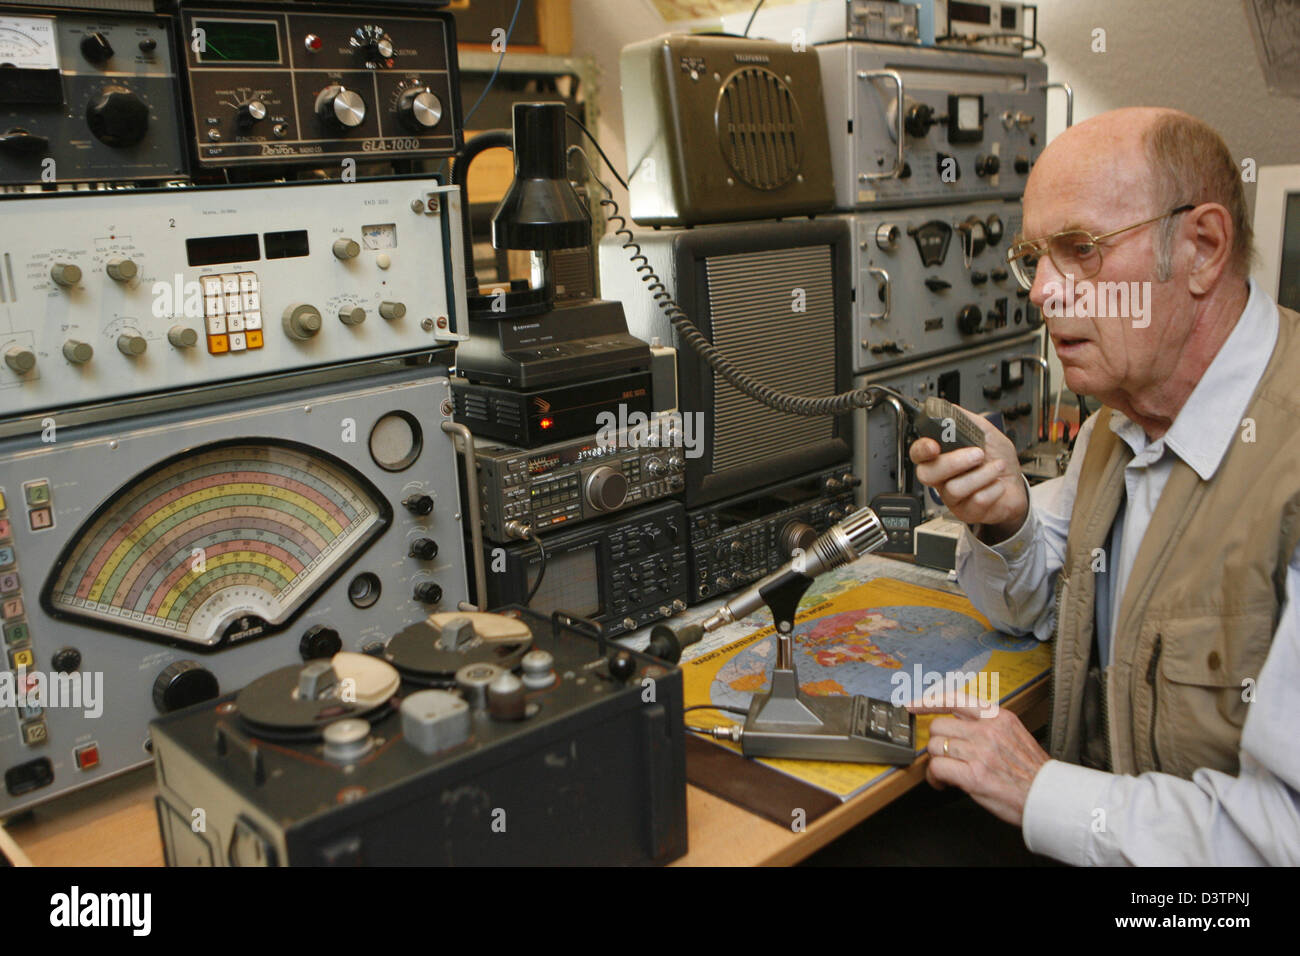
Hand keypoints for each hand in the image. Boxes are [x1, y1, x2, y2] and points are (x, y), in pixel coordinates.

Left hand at [908, 698, 1050, 826]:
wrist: (1049, 797)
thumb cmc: (1031, 771)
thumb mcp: (1013, 734)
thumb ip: (987, 724)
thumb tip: (957, 721)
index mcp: (998, 717)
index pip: (956, 700)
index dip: (929, 702)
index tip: (913, 707)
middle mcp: (988, 730)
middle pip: (939, 726)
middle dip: (938, 743)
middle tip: (946, 757)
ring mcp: (980, 752)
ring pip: (936, 747)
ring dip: (936, 762)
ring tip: (947, 774)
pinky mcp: (974, 775)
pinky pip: (937, 767)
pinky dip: (935, 777)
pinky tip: (943, 784)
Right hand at [909, 410, 1027, 541]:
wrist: (1017, 486)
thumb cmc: (999, 461)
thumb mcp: (986, 433)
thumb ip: (967, 420)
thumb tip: (949, 408)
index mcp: (942, 457)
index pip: (918, 453)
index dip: (922, 449)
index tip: (934, 445)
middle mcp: (942, 478)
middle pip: (928, 474)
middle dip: (954, 462)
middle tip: (977, 454)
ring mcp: (952, 497)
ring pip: (954, 488)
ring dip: (982, 475)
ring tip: (996, 467)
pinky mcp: (967, 512)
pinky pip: (975, 501)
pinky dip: (992, 489)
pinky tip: (997, 485)